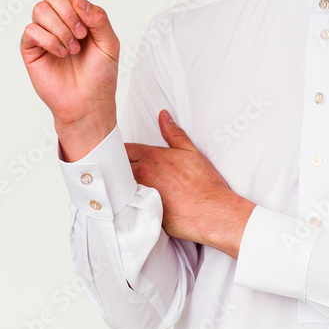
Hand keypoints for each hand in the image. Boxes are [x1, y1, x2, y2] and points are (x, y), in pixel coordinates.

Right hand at [19, 0, 119, 158]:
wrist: (89, 103)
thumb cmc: (102, 73)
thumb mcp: (111, 41)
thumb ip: (98, 16)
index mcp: (76, 9)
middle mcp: (55, 16)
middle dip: (71, 12)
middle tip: (82, 35)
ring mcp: (41, 30)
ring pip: (42, 10)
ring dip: (63, 30)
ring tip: (72, 49)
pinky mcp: (30, 46)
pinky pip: (33, 29)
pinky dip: (51, 41)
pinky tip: (60, 54)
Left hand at [126, 110, 255, 258]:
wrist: (211, 211)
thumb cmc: (204, 185)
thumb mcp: (191, 152)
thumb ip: (174, 133)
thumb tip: (164, 117)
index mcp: (152, 156)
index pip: (124, 148)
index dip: (122, 151)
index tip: (125, 155)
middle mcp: (142, 173)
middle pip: (117, 166)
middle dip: (118, 167)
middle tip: (123, 171)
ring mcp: (140, 192)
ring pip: (118, 186)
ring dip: (120, 185)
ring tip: (126, 188)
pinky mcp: (141, 211)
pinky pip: (125, 204)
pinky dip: (126, 203)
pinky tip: (132, 204)